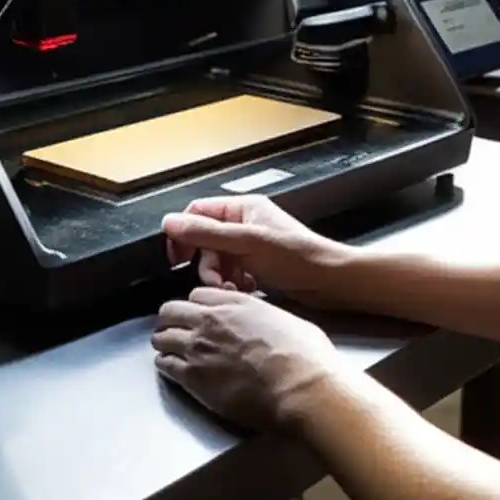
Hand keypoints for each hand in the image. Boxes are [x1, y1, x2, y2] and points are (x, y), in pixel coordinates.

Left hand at [152, 287, 342, 432]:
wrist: (299, 388)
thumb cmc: (304, 357)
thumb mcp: (286, 319)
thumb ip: (263, 316)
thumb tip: (264, 322)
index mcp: (235, 302)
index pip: (197, 294)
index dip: (197, 305)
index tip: (199, 314)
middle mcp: (210, 320)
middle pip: (170, 310)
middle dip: (171, 319)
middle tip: (176, 329)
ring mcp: (197, 348)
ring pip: (161, 336)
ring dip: (165, 342)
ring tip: (170, 350)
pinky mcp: (192, 378)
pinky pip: (164, 364)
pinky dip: (166, 365)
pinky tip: (172, 369)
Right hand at [162, 195, 356, 306]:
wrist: (329, 281)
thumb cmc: (297, 256)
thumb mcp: (246, 242)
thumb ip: (207, 233)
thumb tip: (170, 223)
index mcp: (242, 208)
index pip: (198, 212)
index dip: (184, 234)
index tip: (178, 257)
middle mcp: (245, 223)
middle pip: (205, 240)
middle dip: (207, 263)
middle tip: (212, 280)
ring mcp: (251, 244)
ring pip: (218, 260)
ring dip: (220, 277)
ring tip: (233, 289)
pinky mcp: (258, 264)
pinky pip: (232, 272)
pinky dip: (233, 283)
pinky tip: (244, 291)